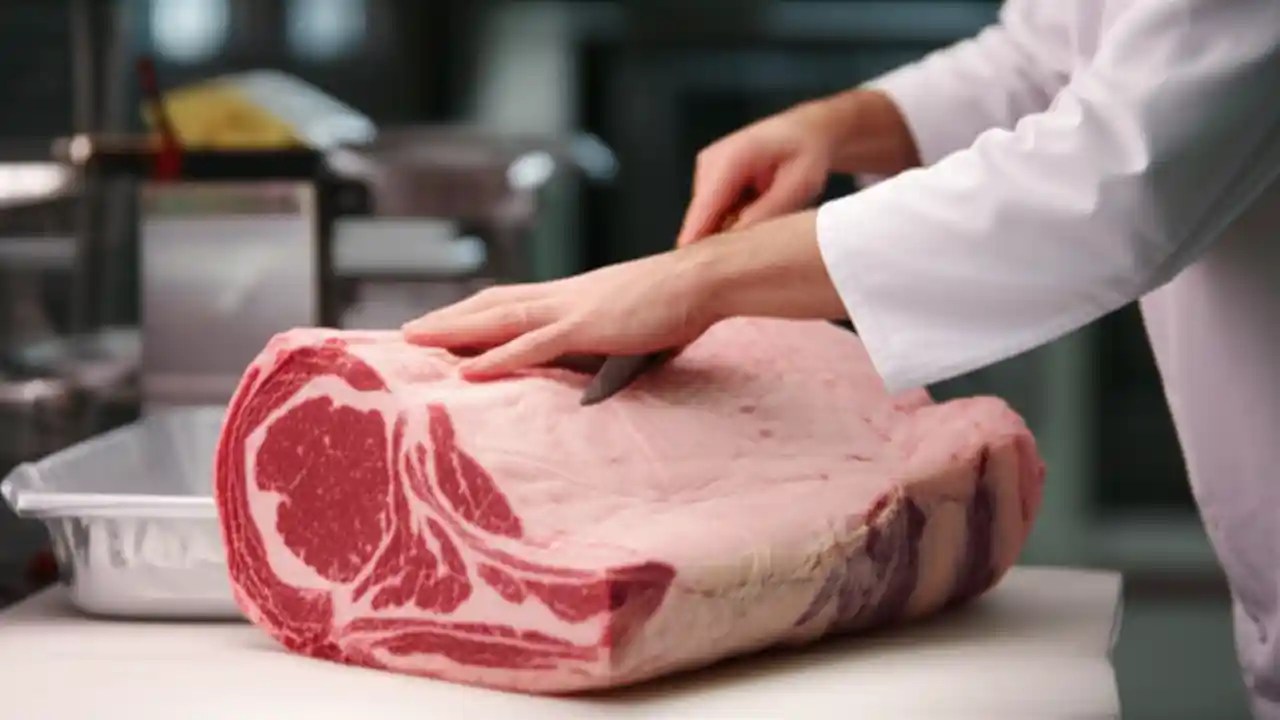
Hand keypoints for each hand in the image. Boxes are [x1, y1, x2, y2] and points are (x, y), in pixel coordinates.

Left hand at [402, 251, 716, 378]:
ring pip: (499, 318)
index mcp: (575, 294)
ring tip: (414, 339)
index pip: (513, 298)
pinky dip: (494, 357)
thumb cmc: (679, 302)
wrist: (703, 279)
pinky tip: (465, 369)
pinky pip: (530, 344)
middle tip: (407, 330)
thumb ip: (610, 339)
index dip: (475, 309)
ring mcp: (572, 308)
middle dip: (449, 316)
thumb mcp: (633, 321)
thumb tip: (599, 363)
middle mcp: (564, 295)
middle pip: (493, 303)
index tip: (445, 320)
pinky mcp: (586, 326)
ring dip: (453, 329)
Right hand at [675, 89, 920, 247]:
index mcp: (731, 159)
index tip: (693, 279)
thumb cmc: (808, 154)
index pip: (702, 212)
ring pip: (706, 220)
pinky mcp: (709, 178)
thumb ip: (766, 213)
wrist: (808, 130)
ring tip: (760, 233)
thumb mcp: (798, 185)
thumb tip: (735, 243)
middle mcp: (709, 162)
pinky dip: (730, 223)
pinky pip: (713, 213)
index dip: (696, 248)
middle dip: (716, 245)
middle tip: (745, 267)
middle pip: (700, 220)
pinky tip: (756, 218)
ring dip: (727, 234)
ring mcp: (706, 170)